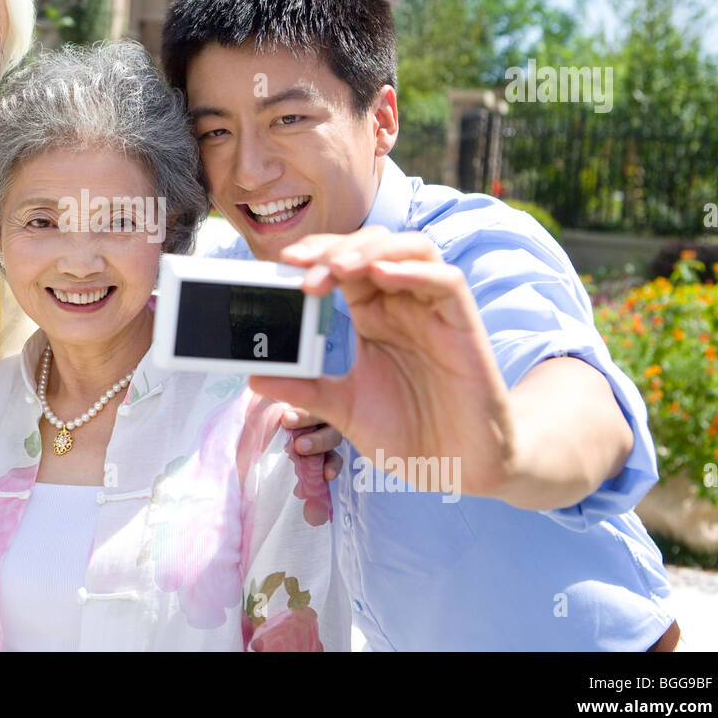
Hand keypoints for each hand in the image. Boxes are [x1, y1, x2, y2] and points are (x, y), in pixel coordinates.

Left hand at [249, 228, 515, 499]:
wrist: (457, 469)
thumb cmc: (408, 433)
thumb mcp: (343, 409)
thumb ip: (304, 389)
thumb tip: (253, 377)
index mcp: (372, 316)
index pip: (342, 265)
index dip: (313, 256)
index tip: (280, 264)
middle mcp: (402, 305)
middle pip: (371, 247)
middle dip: (333, 249)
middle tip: (297, 267)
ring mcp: (434, 312)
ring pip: (410, 250)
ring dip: (370, 250)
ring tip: (336, 267)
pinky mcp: (464, 326)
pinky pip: (446, 282)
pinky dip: (414, 272)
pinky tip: (382, 277)